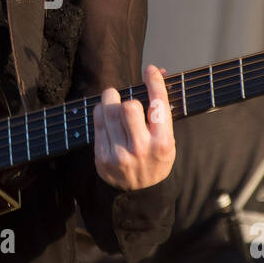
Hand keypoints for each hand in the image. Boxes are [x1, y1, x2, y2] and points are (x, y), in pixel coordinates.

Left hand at [92, 64, 175, 190]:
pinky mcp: (103, 157)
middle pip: (129, 106)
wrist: (139, 192)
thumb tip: (160, 72)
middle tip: (122, 96)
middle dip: (125, 97)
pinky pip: (97, 122)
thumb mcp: (166, 138)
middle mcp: (141, 148)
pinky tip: (105, 116)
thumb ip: (161, 108)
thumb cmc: (154, 157)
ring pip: (109, 111)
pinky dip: (100, 113)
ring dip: (109, 100)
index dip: (154, 82)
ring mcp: (120, 154)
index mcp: (163, 142)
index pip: (159, 105)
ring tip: (111, 101)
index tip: (150, 70)